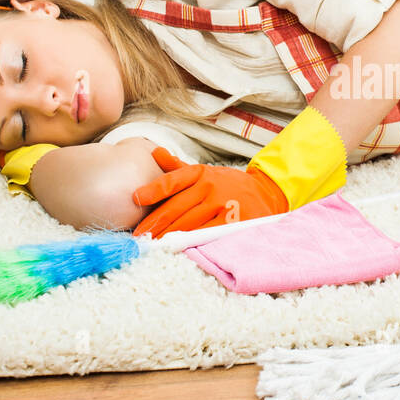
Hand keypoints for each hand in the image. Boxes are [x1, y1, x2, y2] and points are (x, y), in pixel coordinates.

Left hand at [131, 148, 288, 237]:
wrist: (264, 193)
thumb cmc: (227, 184)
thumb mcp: (204, 172)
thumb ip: (177, 167)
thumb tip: (154, 152)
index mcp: (201, 173)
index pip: (172, 180)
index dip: (153, 189)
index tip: (135, 198)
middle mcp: (210, 186)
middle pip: (176, 207)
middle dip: (155, 223)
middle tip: (139, 235)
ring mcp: (222, 205)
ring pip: (188, 223)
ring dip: (168, 235)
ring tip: (152, 244)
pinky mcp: (232, 222)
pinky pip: (206, 234)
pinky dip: (190, 241)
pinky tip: (178, 247)